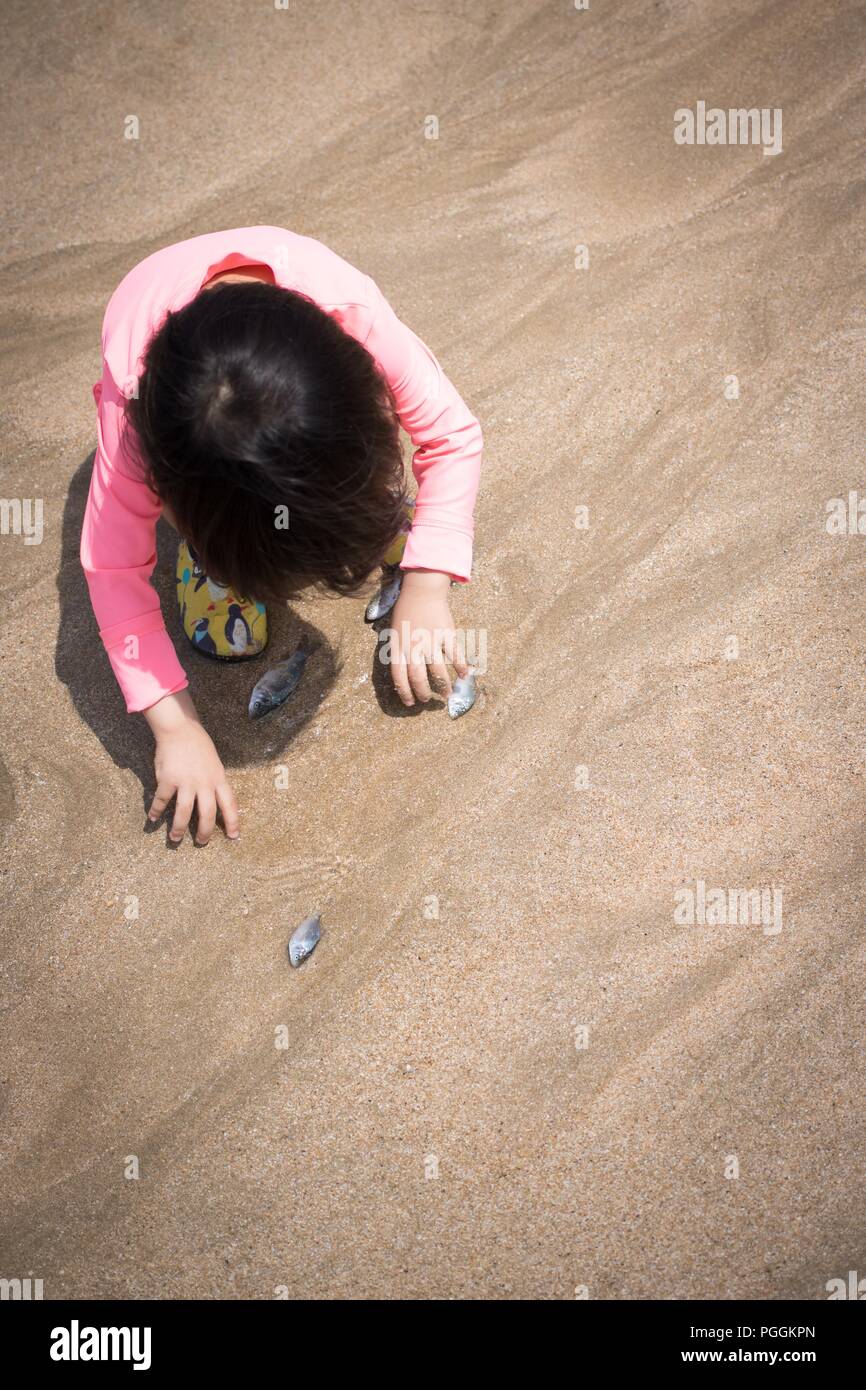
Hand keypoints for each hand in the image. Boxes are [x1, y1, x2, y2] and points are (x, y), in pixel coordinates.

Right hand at [142, 691, 238, 844]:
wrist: (180, 729)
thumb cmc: (198, 745)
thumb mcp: (214, 764)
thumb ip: (214, 782)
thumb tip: (215, 802)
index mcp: (218, 778)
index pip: (229, 804)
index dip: (233, 822)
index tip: (234, 837)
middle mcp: (204, 783)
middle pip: (207, 814)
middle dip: (204, 832)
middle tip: (201, 842)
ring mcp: (185, 782)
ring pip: (183, 812)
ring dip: (178, 828)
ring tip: (175, 838)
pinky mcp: (168, 780)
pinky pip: (161, 800)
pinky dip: (156, 811)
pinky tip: (152, 818)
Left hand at [387, 569, 467, 705]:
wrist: (422, 591)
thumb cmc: (406, 612)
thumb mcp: (395, 633)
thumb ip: (398, 652)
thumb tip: (403, 675)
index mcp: (399, 646)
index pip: (399, 676)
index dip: (404, 692)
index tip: (410, 703)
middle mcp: (414, 646)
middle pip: (418, 677)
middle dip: (423, 693)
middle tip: (427, 700)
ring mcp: (431, 641)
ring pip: (437, 670)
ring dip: (443, 686)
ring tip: (447, 695)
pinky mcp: (446, 634)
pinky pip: (455, 655)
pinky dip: (461, 667)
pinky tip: (464, 675)